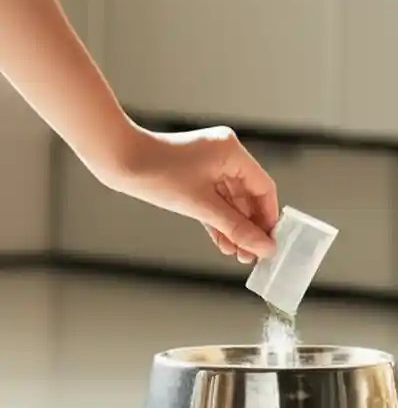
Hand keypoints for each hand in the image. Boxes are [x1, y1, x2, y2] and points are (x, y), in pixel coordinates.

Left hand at [93, 125, 278, 262]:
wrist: (117, 160)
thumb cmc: (156, 174)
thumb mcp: (200, 206)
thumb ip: (236, 228)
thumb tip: (264, 247)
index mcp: (233, 152)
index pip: (264, 188)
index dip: (268, 218)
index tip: (269, 243)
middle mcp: (225, 154)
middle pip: (249, 196)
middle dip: (249, 227)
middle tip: (252, 255)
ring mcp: (210, 163)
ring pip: (231, 200)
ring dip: (233, 227)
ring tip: (237, 254)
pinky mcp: (195, 173)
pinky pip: (214, 199)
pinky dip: (218, 219)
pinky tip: (223, 242)